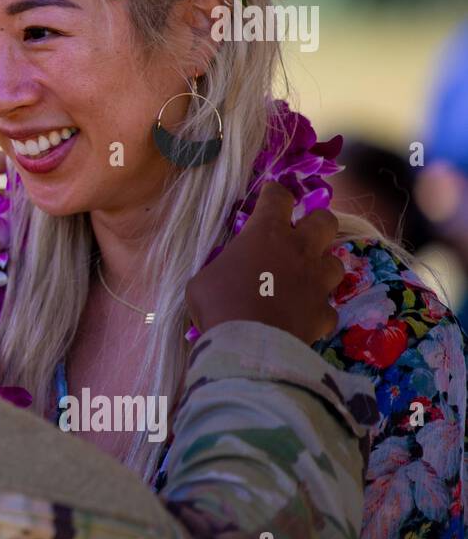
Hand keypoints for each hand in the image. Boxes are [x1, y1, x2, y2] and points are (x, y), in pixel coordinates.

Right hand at [186, 182, 343, 344]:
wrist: (248, 345)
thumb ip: (222, 268)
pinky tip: (303, 317)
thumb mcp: (204, 279)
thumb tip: (224, 274)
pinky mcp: (325, 313)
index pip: (278, 197)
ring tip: (306, 277)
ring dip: (321, 267)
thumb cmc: (219, 304)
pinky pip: (327, 308)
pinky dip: (317, 310)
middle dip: (316, 222)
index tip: (271, 195)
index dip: (275, 193)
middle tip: (301, 234)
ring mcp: (317, 282)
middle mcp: (299, 251)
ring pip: (335, 263)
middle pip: (325, 221)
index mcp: (266, 233)